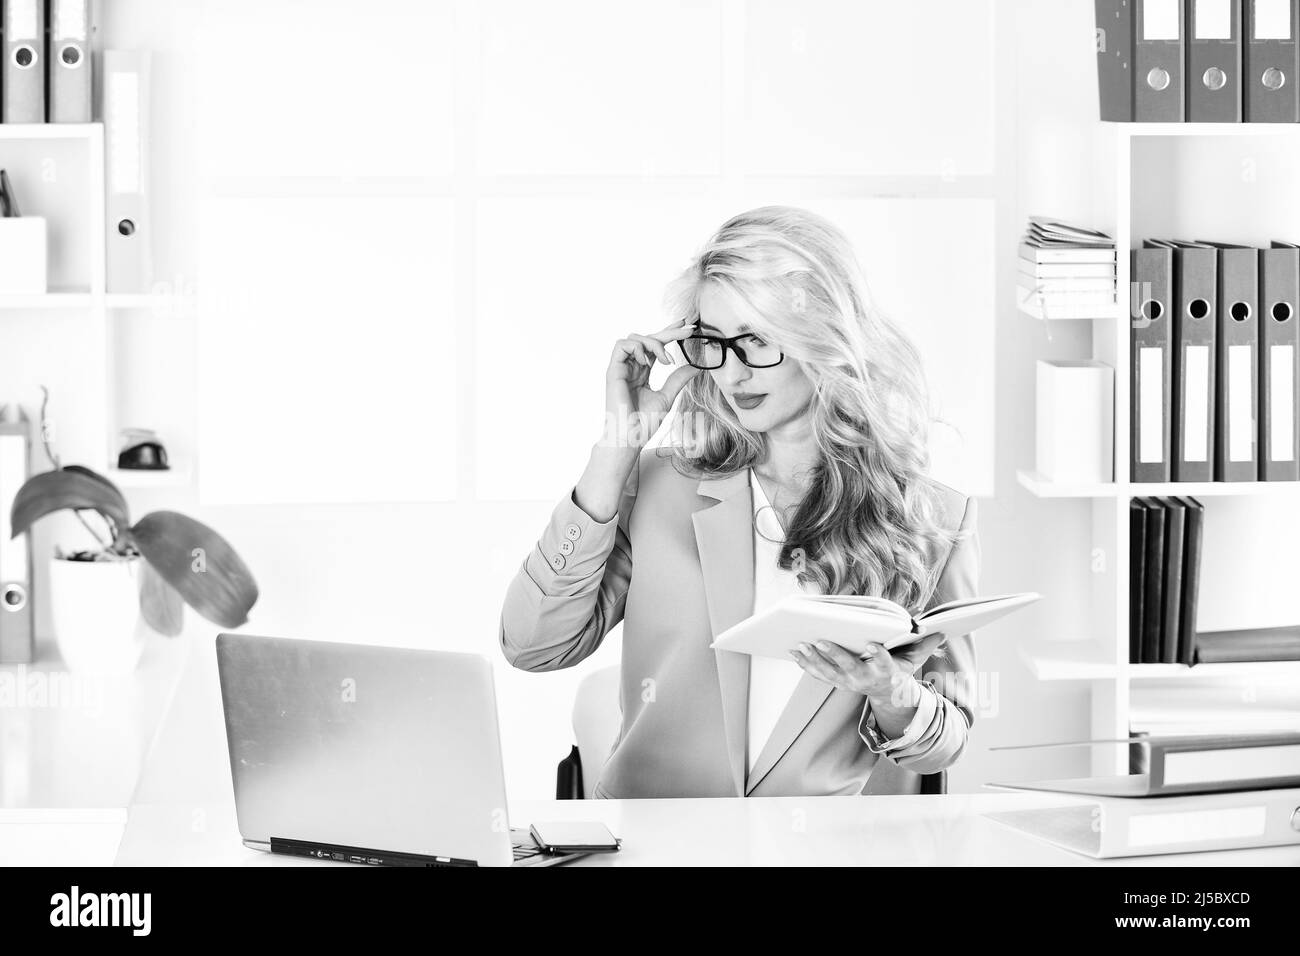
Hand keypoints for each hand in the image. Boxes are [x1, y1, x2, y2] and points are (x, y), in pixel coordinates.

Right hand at [602, 319, 701, 447]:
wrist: (629, 438)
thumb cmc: (643, 423)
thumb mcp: (667, 396)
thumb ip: (678, 379)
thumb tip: (696, 367)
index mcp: (642, 372)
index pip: (655, 346)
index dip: (669, 334)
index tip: (687, 327)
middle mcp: (631, 367)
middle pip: (648, 338)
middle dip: (669, 332)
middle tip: (688, 329)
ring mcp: (621, 368)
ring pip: (634, 338)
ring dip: (653, 343)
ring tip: (665, 360)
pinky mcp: (613, 370)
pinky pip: (621, 345)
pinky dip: (637, 347)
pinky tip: (647, 361)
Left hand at [789, 632, 947, 702]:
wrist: (888, 696)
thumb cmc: (899, 672)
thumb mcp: (914, 660)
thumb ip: (924, 645)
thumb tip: (940, 630)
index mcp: (886, 673)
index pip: (885, 664)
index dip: (879, 656)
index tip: (873, 645)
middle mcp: (865, 679)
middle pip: (849, 668)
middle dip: (834, 655)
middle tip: (821, 640)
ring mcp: (849, 683)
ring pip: (829, 673)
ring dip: (813, 660)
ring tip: (801, 645)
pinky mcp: (837, 682)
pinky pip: (820, 675)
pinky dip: (806, 665)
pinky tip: (796, 652)